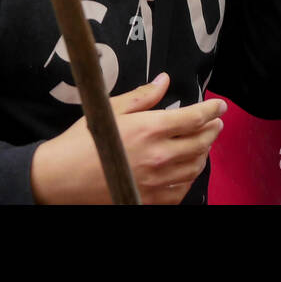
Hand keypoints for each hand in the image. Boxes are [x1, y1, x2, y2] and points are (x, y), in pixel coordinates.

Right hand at [30, 73, 226, 204]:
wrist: (60, 178)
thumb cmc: (82, 141)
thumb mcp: (111, 109)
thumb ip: (143, 96)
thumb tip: (164, 81)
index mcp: (151, 129)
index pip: (194, 117)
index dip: (211, 110)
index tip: (220, 105)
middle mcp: (159, 156)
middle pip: (201, 142)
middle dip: (212, 130)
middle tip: (216, 123)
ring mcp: (156, 182)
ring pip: (195, 167)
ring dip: (204, 153)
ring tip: (204, 143)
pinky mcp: (149, 200)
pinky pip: (181, 190)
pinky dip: (189, 178)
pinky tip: (187, 169)